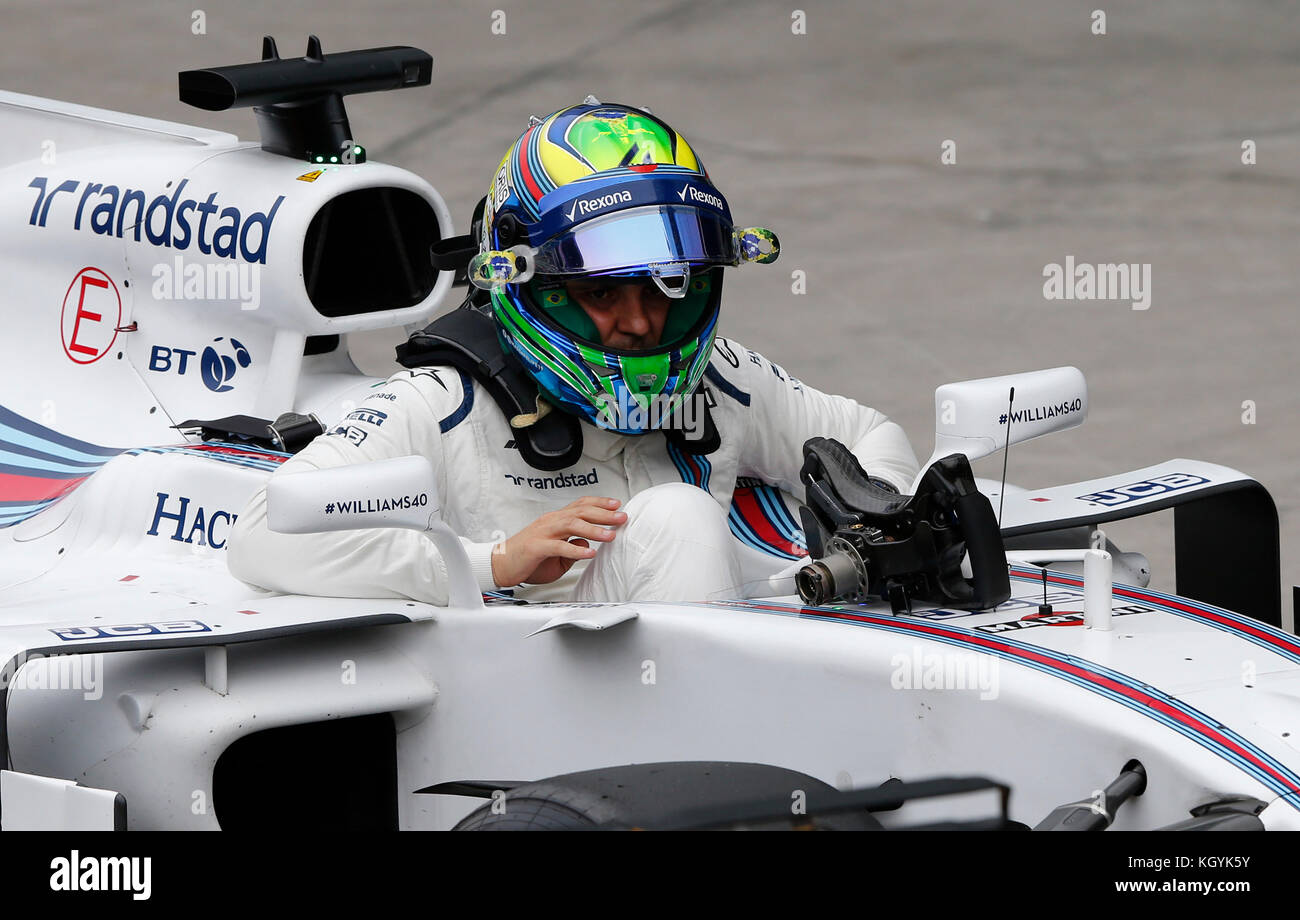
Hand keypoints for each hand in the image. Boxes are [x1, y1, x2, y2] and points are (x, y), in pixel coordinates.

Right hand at [490, 496, 626, 587]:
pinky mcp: (536, 547)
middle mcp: (550, 522)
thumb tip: (587, 542)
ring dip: (593, 529)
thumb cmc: (528, 559)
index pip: (580, 505)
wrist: (501, 565)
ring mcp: (543, 533)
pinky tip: (589, 552)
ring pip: (572, 525)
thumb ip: (573, 548)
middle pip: (580, 512)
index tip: (616, 505)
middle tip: (622, 517)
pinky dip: (576, 548)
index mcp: (555, 520)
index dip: (599, 503)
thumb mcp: (557, 556)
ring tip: (610, 535)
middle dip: (603, 514)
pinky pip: (559, 546)